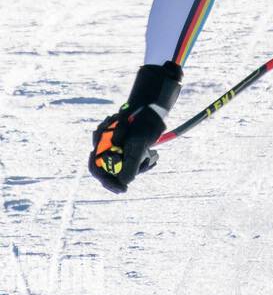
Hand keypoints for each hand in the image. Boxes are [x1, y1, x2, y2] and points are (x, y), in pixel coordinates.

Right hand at [88, 62, 182, 193]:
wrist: (154, 106)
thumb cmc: (144, 121)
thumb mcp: (139, 143)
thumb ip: (131, 162)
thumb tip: (124, 182)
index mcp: (101, 142)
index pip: (96, 168)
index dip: (107, 181)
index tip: (123, 189)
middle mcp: (105, 145)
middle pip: (112, 170)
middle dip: (129, 171)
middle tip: (146, 164)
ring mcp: (115, 147)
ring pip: (125, 167)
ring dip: (139, 165)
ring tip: (152, 155)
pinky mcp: (127, 148)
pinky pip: (133, 162)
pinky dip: (143, 162)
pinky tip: (153, 154)